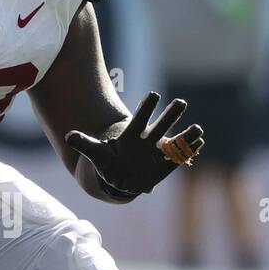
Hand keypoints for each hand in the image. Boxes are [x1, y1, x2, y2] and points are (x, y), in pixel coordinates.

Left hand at [66, 92, 203, 201]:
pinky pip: (177, 158)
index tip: (153, 94)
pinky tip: (199, 143)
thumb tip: (68, 136)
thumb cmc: (108, 161)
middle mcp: (147, 141)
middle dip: (170, 115)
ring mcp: (157, 153)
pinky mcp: (163, 166)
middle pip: (160, 125)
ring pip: (173, 142)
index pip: (139, 119)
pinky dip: (188, 151)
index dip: (146, 107)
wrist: (119, 175)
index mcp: (132, 135)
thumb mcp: (95, 153)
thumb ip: (84, 144)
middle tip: (181, 102)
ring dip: (185, 136)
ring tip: (198, 129)